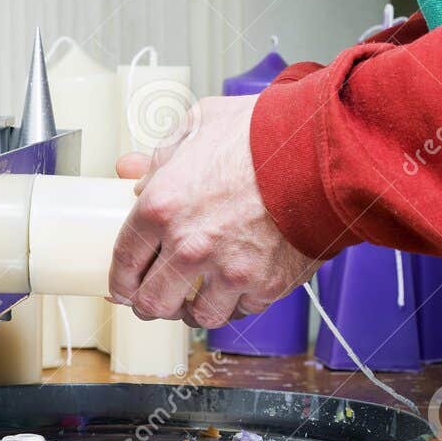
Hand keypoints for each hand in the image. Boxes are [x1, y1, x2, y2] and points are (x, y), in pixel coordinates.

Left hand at [108, 95, 318, 327]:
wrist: (322, 150)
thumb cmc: (263, 133)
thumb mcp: (198, 125)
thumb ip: (160, 155)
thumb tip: (134, 172)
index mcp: (161, 207)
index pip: (123, 261)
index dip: (119, 280)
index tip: (121, 286)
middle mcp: (188, 246)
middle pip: (150, 302)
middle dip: (146, 305)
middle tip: (152, 300)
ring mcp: (227, 271)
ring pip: (195, 316)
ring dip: (190, 310)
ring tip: (192, 301)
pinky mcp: (265, 286)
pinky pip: (241, 310)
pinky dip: (235, 303)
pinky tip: (234, 289)